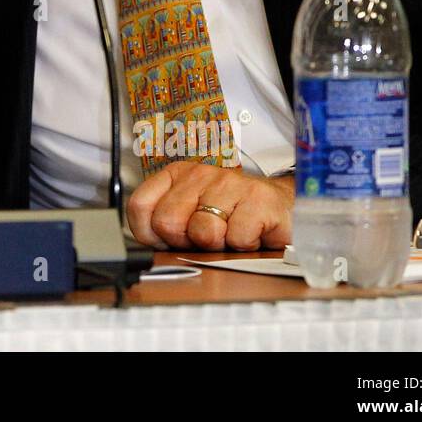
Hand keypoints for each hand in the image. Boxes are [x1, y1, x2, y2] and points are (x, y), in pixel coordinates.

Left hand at [126, 163, 294, 250]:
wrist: (282, 207)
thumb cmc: (233, 215)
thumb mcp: (190, 216)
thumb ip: (164, 227)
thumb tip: (147, 247)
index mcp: (177, 176)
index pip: (140, 206)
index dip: (151, 234)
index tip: (169, 239)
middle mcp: (200, 174)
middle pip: (167, 222)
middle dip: (186, 241)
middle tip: (207, 237)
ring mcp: (230, 183)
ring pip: (202, 231)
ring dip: (218, 244)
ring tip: (230, 233)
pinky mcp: (258, 199)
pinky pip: (236, 238)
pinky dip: (244, 245)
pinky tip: (250, 233)